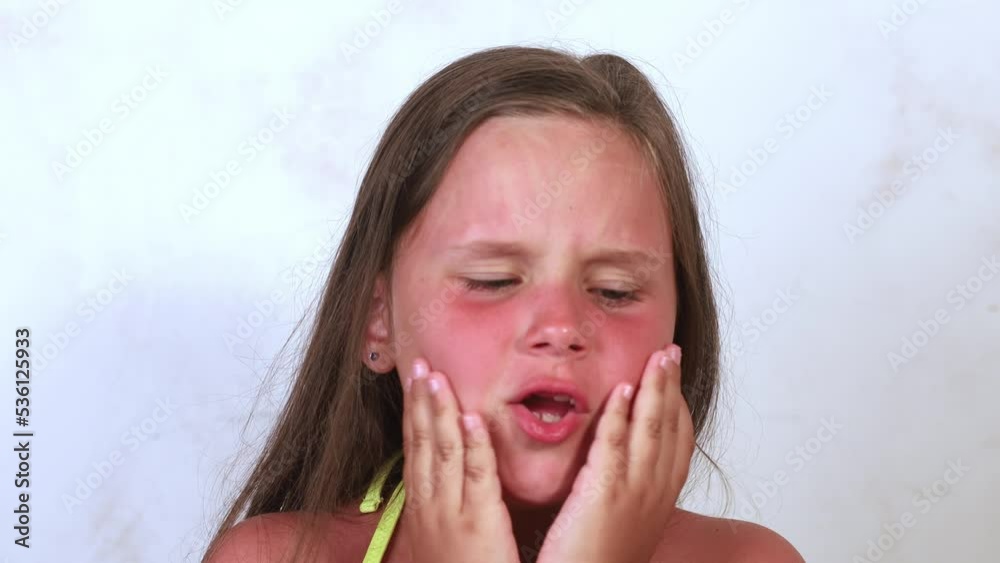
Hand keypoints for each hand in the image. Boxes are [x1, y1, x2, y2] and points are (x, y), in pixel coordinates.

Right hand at [401, 357, 520, 562]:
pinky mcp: (480, 523)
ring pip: (445, 452)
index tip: (415, 381)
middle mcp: (431, 506)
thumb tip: (445, 488)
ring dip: (439, 411)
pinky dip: (473, 445)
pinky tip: (470, 418)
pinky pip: (477, 476)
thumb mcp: (439, 542)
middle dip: (420, 401)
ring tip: (436, 377)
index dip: (415, 413)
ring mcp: (453, 513)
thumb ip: (442, 512)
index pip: (416, 450)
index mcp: (423, 508)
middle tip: (419, 364)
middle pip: (423, 443)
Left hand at [536, 345, 693, 562]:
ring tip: (657, 357)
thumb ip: (626, 497)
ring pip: (650, 429)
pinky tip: (622, 390)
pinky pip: (614, 445)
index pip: (678, 444)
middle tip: (671, 353)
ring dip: (655, 388)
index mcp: (659, 500)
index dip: (678, 407)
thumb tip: (622, 479)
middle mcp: (653, 494)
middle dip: (672, 386)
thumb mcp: (625, 526)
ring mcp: (632, 493)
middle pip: (670, 428)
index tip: (674, 379)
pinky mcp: (602, 494)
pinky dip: (621, 415)